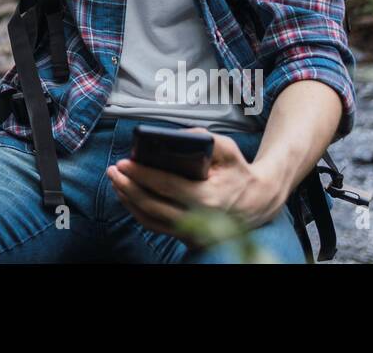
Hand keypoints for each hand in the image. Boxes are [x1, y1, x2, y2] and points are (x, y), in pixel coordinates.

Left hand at [104, 128, 288, 245]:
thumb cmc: (240, 172)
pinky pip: (157, 227)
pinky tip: (129, 197)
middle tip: (113, 172)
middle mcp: (199, 219)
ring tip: (116, 182)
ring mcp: (194, 232)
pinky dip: (139, 213)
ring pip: (151, 220)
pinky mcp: (189, 238)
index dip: (142, 175)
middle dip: (128, 188)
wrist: (260, 202)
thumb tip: (179, 135)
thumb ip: (205, 138)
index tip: (123, 163)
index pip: (167, 186)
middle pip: (152, 206)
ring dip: (129, 201)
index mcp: (208, 197)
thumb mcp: (229, 150)